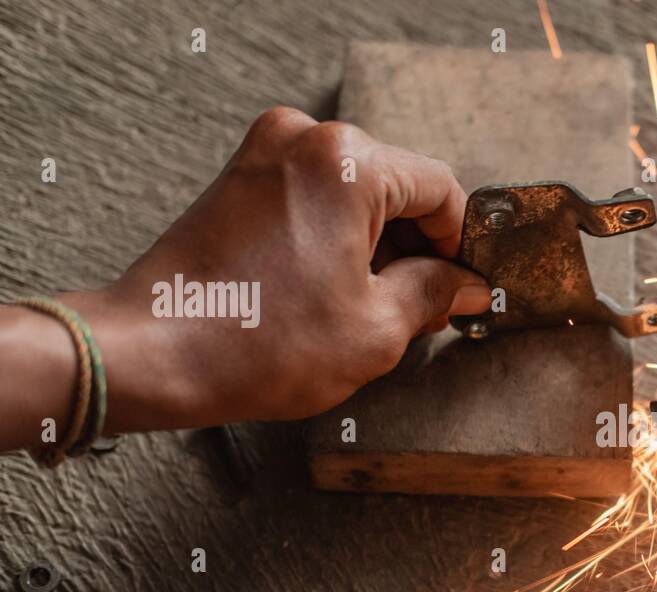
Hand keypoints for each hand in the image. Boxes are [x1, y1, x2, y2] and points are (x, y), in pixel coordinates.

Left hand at [2, 106, 491, 448]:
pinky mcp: (240, 180)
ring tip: (376, 314)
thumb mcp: (377, 329)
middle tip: (426, 312)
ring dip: (378, 250)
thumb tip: (470, 286)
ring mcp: (265, 155)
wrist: (152, 353)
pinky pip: (314, 201)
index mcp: (348, 162)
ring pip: (355, 197)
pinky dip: (336, 242)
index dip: (462, 247)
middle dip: (418, 251)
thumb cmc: (261, 343)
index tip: (466, 290)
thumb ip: (436, 295)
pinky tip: (334, 296)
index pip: (440, 191)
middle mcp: (305, 140)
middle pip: (397, 189)